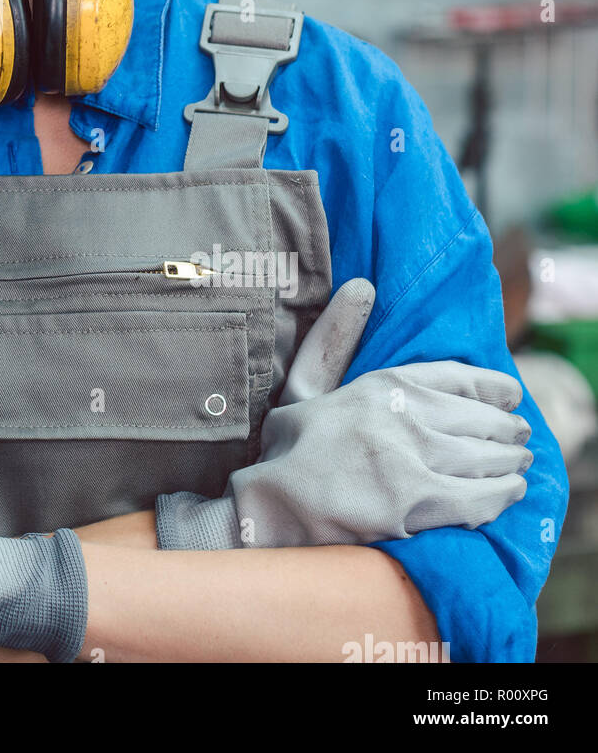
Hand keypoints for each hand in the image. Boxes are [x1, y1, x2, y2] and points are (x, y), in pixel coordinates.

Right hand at [155, 279, 532, 548]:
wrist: (270, 506)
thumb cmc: (285, 447)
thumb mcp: (303, 385)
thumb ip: (333, 338)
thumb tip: (360, 285)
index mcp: (378, 384)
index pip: (453, 377)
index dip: (491, 386)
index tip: (512, 394)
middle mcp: (401, 415)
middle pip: (479, 419)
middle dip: (507, 429)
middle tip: (520, 436)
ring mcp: (411, 459)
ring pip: (485, 457)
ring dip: (509, 461)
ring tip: (518, 464)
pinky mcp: (418, 503)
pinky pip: (479, 497)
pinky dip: (501, 495)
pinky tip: (509, 493)